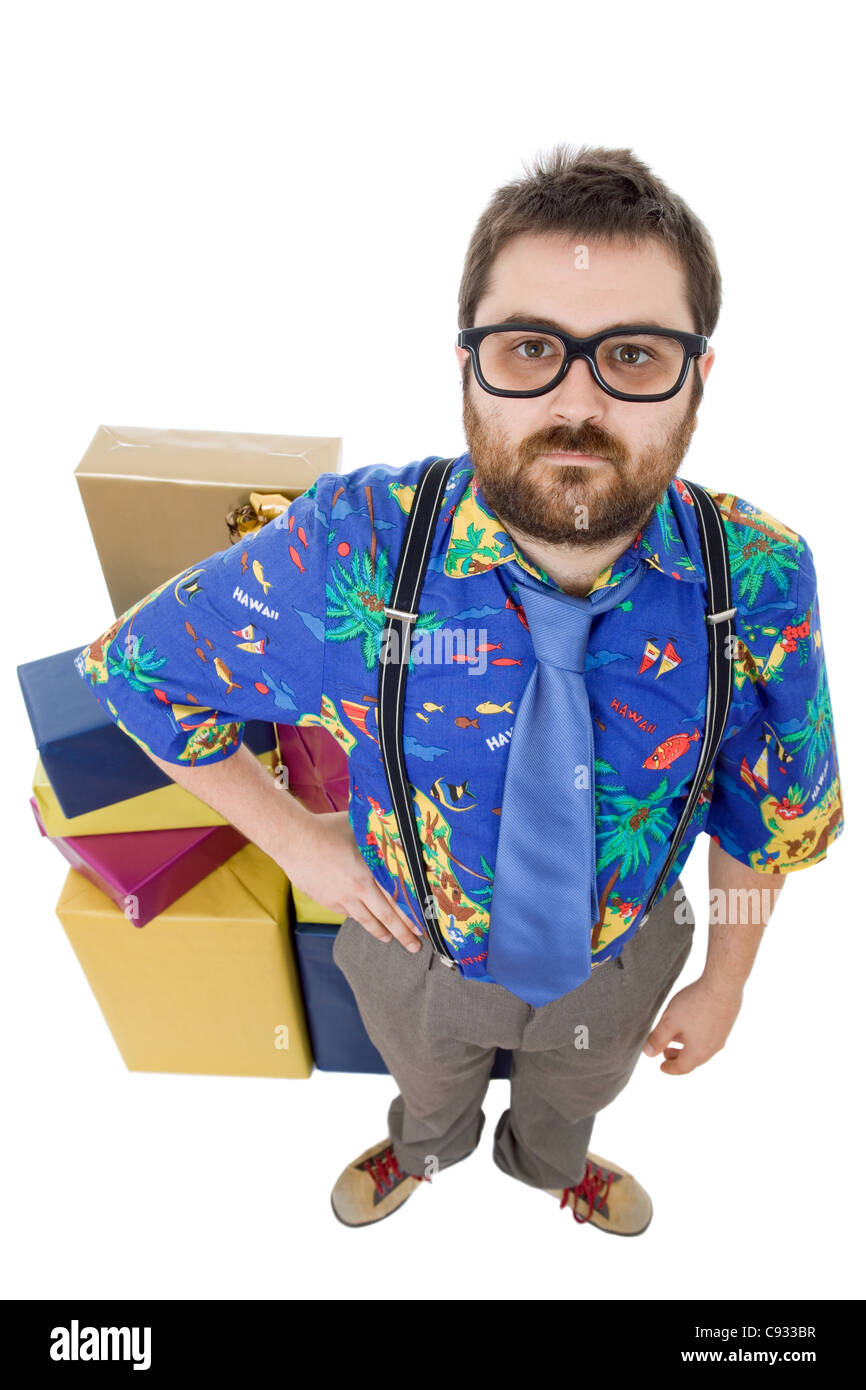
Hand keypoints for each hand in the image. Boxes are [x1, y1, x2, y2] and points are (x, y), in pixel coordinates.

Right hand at [287, 809, 423, 952]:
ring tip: (389, 938)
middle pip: (384, 918)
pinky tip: (364, 918)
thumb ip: (376, 834)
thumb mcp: (358, 828)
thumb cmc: (326, 829)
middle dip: (402, 934)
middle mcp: (355, 891)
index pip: (396, 902)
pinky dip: (358, 916)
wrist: (292, 839)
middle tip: (414, 946)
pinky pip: (346, 912)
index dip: (410, 917)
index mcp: (367, 876)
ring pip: (364, 920)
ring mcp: (339, 898)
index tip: (423, 928)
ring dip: (380, 931)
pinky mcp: (325, 900)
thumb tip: (394, 825)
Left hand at [642, 977, 742, 1074]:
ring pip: (701, 1048)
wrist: (723, 984)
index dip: (670, 1068)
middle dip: (677, 1057)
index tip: (661, 1067)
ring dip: (687, 1046)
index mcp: (698, 1052)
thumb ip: (658, 1039)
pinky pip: (709, 1038)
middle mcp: (712, 1049)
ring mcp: (721, 1037)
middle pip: (693, 1060)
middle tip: (665, 1052)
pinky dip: (697, 1038)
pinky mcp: (726, 1024)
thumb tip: (648, 1054)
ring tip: (676, 1037)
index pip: (682, 1067)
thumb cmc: (695, 1004)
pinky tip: (691, 1024)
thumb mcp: (670, 1021)